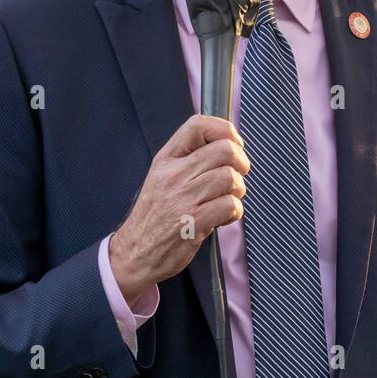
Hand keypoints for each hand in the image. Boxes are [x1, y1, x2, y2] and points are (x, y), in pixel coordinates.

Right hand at [109, 115, 248, 304]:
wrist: (135, 252)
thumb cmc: (154, 215)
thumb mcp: (161, 177)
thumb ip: (188, 159)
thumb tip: (228, 145)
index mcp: (166, 159)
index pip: (197, 125)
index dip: (224, 129)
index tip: (233, 143)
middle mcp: (174, 174)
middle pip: (225, 150)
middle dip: (241, 162)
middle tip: (237, 175)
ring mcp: (183, 198)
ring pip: (230, 177)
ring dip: (238, 189)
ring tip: (228, 198)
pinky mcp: (194, 222)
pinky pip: (230, 205)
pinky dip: (234, 211)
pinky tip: (223, 217)